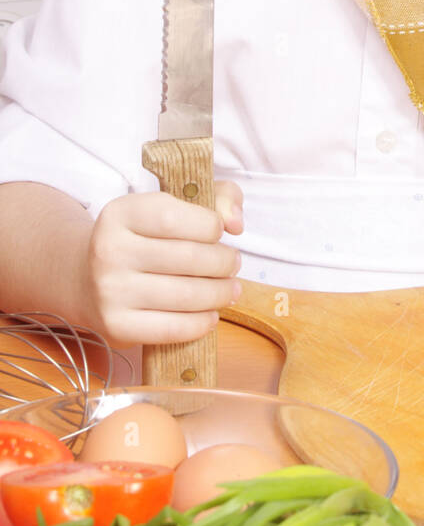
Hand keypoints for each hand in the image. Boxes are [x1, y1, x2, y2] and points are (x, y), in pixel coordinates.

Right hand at [84, 180, 244, 346]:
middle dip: (224, 262)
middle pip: (188, 258)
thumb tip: (236, 223)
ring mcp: (110, 291)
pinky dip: (202, 323)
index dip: (211, 225)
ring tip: (230, 289)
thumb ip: (217, 197)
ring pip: (187, 295)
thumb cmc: (143, 237)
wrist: (85, 278)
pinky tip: (211, 314)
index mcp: (121, 213)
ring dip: (220, 293)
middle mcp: (109, 250)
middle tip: (233, 264)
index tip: (220, 232)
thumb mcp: (170, 205)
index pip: (175, 217)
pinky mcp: (117, 325)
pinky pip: (173, 328)